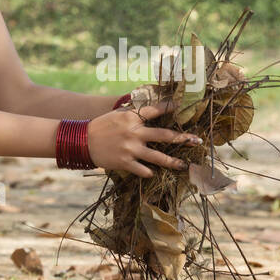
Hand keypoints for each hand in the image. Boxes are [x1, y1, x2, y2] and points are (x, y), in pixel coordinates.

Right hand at [86, 100, 202, 177]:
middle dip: (183, 138)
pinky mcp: (125, 162)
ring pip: (157, 156)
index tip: (181, 106)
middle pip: (164, 135)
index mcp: (132, 118)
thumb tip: (150, 108)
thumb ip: (134, 113)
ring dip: (173, 161)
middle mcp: (134, 132)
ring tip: (184, 165)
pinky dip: (150, 172)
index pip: (155, 110)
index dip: (169, 107)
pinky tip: (154, 173)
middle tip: (197, 140)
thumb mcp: (118, 115)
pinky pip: (143, 169)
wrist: (82, 141)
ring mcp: (130, 149)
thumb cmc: (102, 126)